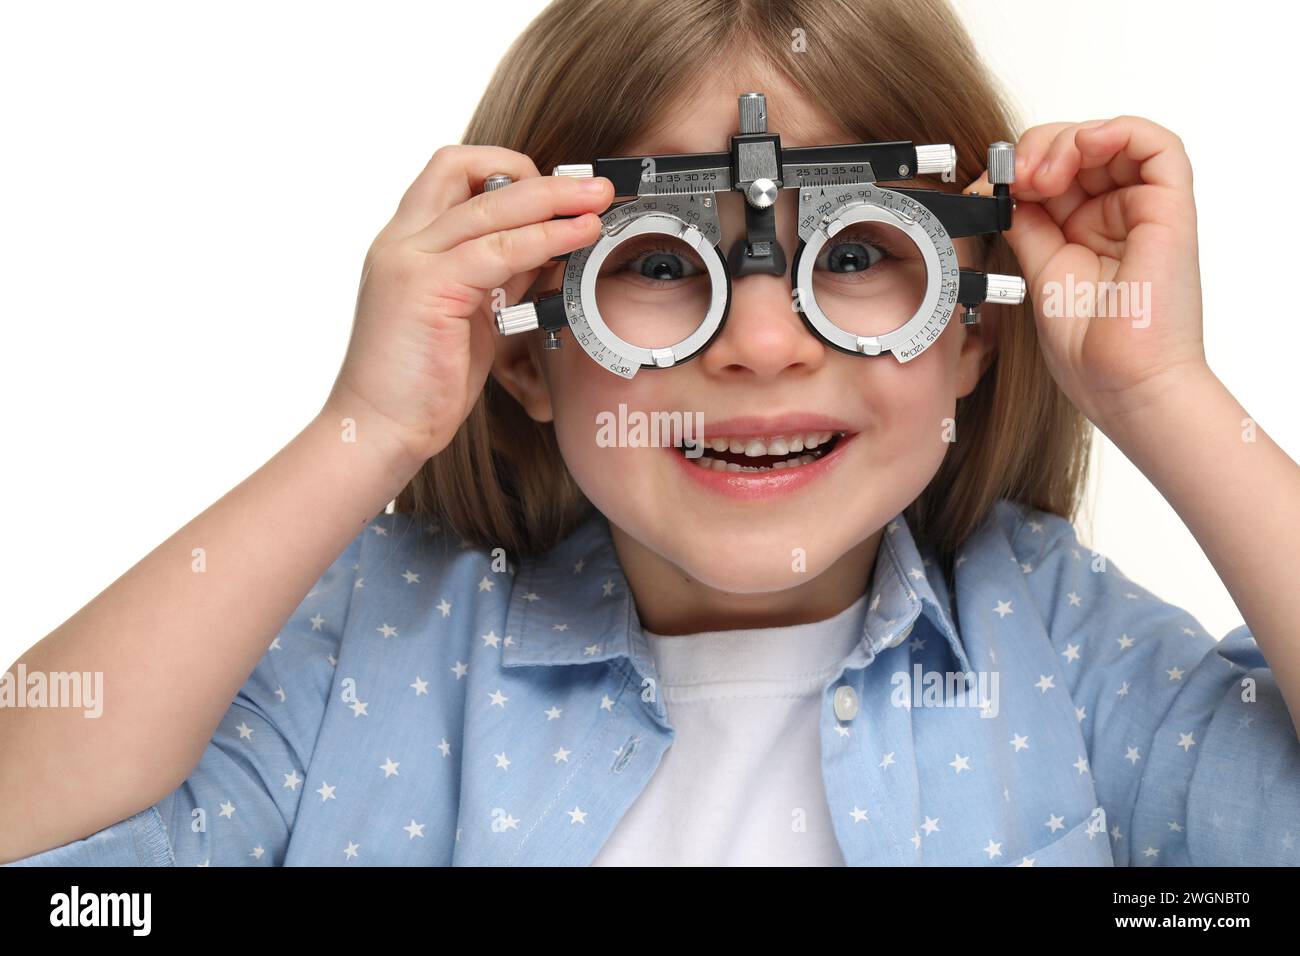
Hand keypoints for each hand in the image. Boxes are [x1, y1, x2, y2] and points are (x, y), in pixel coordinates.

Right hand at [322, 145, 611, 476]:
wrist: (379, 429)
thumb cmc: (421, 383)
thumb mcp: (469, 315)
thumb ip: (497, 277)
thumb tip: (544, 250)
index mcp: (407, 243)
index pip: (453, 174)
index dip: (507, 172)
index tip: (555, 194)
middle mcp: (402, 242)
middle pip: (466, 170)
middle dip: (540, 175)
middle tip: (593, 185)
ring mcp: (409, 260)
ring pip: (489, 206)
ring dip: (553, 198)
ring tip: (598, 202)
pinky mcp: (426, 288)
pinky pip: (497, 250)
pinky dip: (544, 239)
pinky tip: (576, 240)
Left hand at [967, 116, 1208, 426]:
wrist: (1123, 384)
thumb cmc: (1090, 351)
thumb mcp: (1039, 272)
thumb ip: (1026, 225)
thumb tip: (999, 190)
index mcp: (1084, 233)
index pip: (1054, 173)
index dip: (1020, 167)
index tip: (990, 186)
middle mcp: (1116, 217)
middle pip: (1079, 149)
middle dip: (1037, 151)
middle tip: (1014, 179)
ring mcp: (1144, 210)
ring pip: (1112, 139)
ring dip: (1067, 142)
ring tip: (1040, 176)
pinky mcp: (1170, 208)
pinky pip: (1156, 145)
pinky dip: (1114, 132)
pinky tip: (1082, 150)